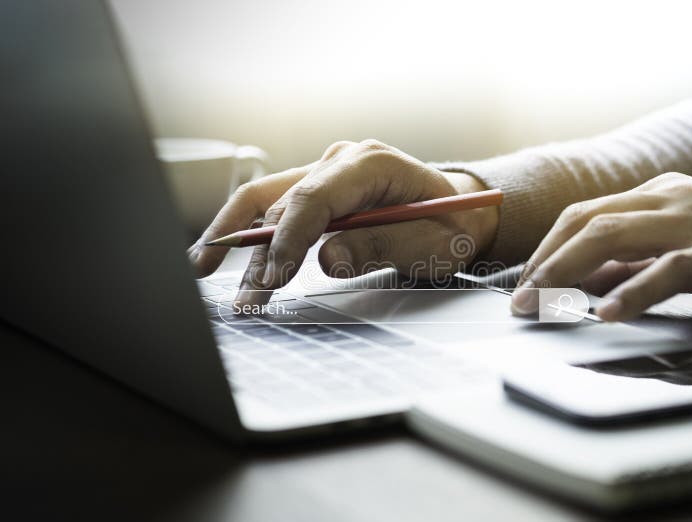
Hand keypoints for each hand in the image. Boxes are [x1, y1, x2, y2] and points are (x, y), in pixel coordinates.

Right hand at [188, 139, 497, 303]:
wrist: (458, 212)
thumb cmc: (449, 226)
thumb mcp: (429, 244)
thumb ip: (379, 247)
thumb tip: (326, 258)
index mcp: (371, 164)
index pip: (315, 197)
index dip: (289, 239)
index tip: (274, 277)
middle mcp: (341, 162)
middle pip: (284, 204)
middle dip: (262, 255)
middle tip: (249, 299)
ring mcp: (325, 173)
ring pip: (267, 203)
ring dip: (239, 244)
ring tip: (216, 280)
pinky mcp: (316, 191)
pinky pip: (272, 208)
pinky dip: (246, 233)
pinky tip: (219, 255)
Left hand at [511, 172, 691, 320]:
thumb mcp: (679, 249)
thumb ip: (632, 260)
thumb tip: (580, 280)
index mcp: (659, 194)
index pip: (584, 215)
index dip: (547, 248)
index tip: (524, 282)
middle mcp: (671, 197)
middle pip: (587, 221)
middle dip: (545, 260)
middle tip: (520, 300)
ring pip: (614, 235)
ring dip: (567, 271)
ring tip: (542, 304)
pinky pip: (670, 269)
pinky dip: (635, 290)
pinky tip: (610, 313)